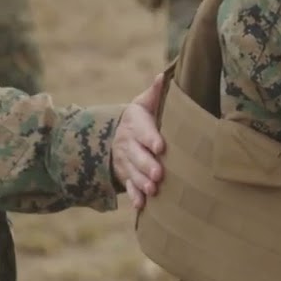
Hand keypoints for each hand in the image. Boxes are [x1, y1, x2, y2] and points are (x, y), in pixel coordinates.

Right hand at [111, 74, 166, 209]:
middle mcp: (129, 145)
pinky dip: (134, 196)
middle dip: (147, 165)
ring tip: (153, 189)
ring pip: (133, 173)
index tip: (161, 146)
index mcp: (136, 126)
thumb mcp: (143, 104)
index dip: (151, 139)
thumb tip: (164, 75)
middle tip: (159, 174)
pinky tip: (141, 205)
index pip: (144, 132)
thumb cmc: (140, 118)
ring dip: (142, 182)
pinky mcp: (126, 175)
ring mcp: (126, 162)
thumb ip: (155, 93)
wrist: (116, 136)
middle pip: (138, 156)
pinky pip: (129, 187)